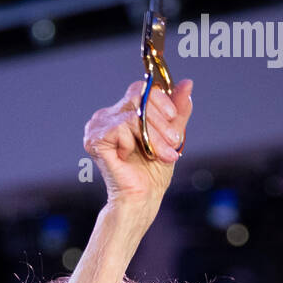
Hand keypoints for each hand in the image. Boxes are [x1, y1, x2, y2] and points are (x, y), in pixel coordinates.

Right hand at [83, 77, 192, 217]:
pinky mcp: (94, 138)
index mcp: (122, 113)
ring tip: (163, 154)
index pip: (140, 89)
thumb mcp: (171, 135)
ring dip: (153, 136)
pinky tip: (130, 157)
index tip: (173, 118)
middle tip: (173, 142)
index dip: (160, 100)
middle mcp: (107, 116)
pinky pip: (122, 126)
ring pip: (133, 114)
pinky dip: (133, 142)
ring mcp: (98, 126)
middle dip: (160, 121)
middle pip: (137, 97)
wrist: (142, 199)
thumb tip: (187, 83)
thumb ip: (177, 110)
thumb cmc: (152, 173)